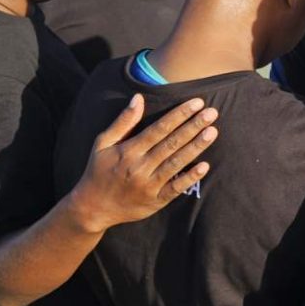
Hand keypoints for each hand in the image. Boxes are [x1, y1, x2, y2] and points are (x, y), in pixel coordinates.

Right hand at [70, 95, 216, 233]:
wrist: (92, 208)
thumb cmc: (98, 171)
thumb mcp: (103, 143)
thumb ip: (123, 121)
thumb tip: (138, 97)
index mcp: (128, 150)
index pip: (159, 128)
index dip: (179, 115)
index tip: (196, 102)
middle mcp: (140, 166)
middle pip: (171, 143)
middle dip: (193, 126)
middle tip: (212, 113)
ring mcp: (148, 185)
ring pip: (176, 163)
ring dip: (195, 147)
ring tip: (212, 132)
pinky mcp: (155, 201)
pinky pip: (175, 188)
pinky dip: (190, 178)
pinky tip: (205, 166)